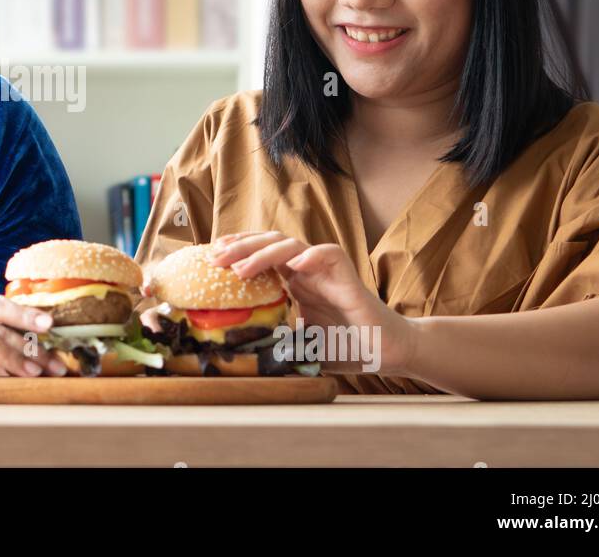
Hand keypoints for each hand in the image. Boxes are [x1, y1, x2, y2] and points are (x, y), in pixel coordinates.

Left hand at [210, 231, 417, 374]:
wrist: (387, 352)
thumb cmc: (346, 347)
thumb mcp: (299, 347)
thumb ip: (276, 343)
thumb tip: (241, 353)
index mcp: (294, 282)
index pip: (261, 256)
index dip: (237, 252)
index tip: (210, 257)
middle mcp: (307, 271)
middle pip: (270, 244)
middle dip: (240, 247)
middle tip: (214, 258)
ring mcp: (327, 272)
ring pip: (292, 245)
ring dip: (264, 253)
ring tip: (240, 268)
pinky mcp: (348, 279)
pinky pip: (330, 255)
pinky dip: (313, 255)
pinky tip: (296, 264)